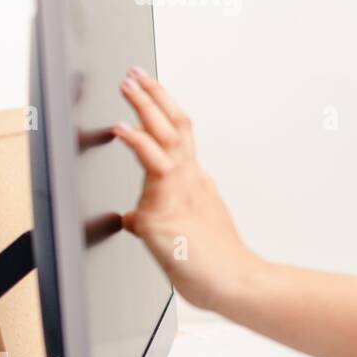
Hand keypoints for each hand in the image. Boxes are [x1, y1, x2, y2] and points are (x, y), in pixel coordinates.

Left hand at [111, 67, 259, 312]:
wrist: (235, 283)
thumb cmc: (213, 266)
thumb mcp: (175, 238)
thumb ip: (154, 221)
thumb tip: (131, 217)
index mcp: (194, 184)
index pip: (179, 136)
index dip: (163, 110)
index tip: (148, 89)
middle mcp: (191, 180)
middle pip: (175, 125)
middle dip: (154, 96)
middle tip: (136, 73)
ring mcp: (179, 191)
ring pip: (165, 135)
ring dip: (146, 106)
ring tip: (129, 84)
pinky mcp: (165, 208)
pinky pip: (152, 165)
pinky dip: (137, 142)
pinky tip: (121, 128)